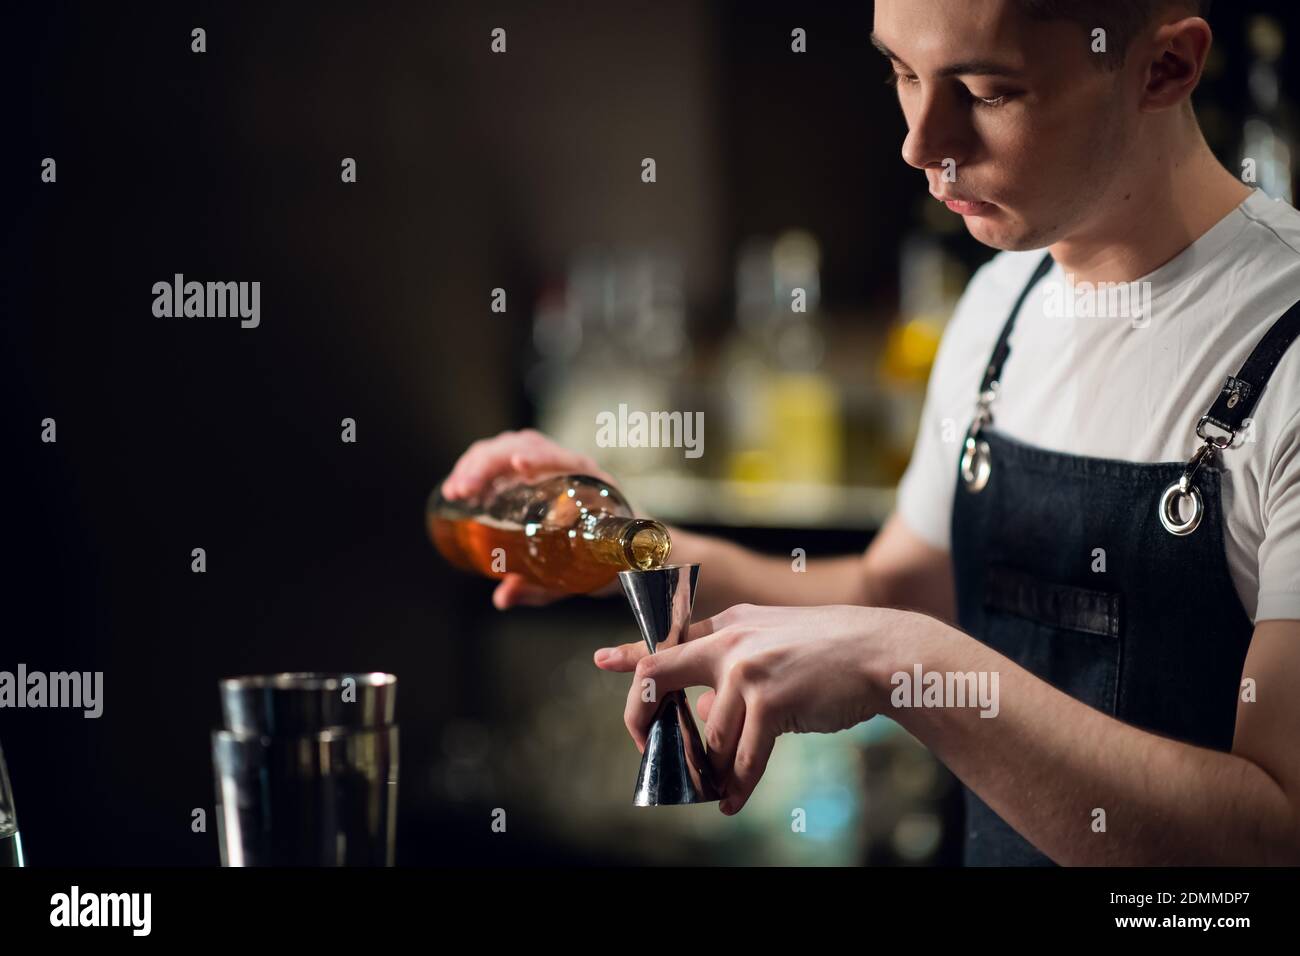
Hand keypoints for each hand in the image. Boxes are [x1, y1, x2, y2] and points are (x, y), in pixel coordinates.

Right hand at [441, 428, 621, 608]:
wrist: (622, 552)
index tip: (517, 465)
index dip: (540, 457)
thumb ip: (538, 586)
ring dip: (478, 463)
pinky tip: (461, 486)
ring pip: (511, 446)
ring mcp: (549, 466)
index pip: (564, 459)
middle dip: (488, 463)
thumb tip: (502, 597)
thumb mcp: (573, 579)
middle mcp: (570, 468)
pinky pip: (504, 456)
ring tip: (455, 490)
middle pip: (527, 445)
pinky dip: (478, 465)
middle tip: (462, 491)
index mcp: (591, 487)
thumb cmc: (604, 561)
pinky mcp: (532, 472)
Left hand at [594, 603, 918, 813]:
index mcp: (728, 626)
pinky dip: (737, 784)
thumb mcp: (773, 641)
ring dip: (709, 769)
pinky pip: (743, 756)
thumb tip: (703, 709)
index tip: (602, 660)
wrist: (881, 653)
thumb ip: (733, 669)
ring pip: (709, 735)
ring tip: (713, 789)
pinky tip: (730, 801)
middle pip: (659, 675)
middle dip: (642, 716)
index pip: (667, 638)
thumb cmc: (830, 652)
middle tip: (647, 749)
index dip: (631, 653)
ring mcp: (748, 670)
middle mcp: (729, 643)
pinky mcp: (772, 701)